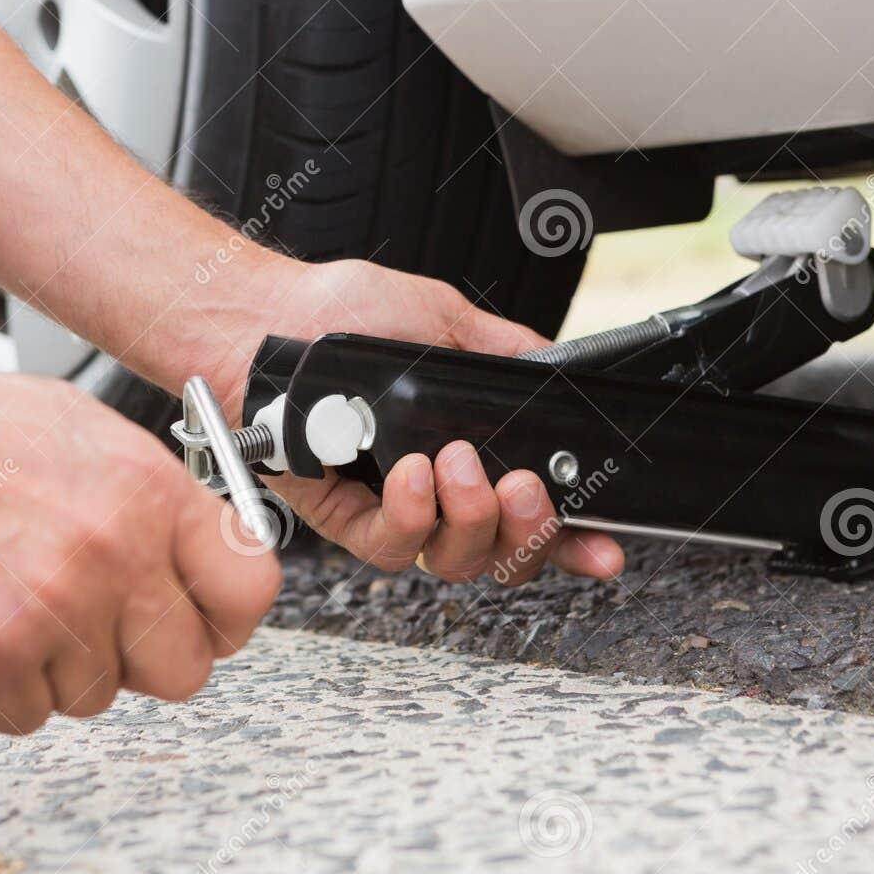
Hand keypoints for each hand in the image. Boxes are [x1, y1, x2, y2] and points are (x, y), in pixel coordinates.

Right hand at [0, 341, 279, 734]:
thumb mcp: (83, 429)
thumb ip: (154, 499)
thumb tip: (203, 552)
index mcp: (150, 491)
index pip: (249, 589)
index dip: (226, 619)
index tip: (203, 622)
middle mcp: (115, 551)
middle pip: (183, 669)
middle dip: (141, 658)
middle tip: (96, 627)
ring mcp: (54, 606)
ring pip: (98, 696)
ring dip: (59, 668)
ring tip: (12, 602)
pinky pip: (25, 716)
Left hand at [200, 260, 624, 585]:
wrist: (268, 317)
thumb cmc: (342, 314)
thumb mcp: (444, 319)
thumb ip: (506, 352)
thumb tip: (559, 369)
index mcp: (470, 447)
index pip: (530, 510)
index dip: (572, 539)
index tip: (604, 548)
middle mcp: (437, 490)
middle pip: (501, 552)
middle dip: (529, 532)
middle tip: (525, 490)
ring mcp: (392, 508)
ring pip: (452, 559)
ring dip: (472, 519)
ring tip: (461, 466)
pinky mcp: (343, 520)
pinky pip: (391, 546)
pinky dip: (411, 515)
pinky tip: (414, 475)